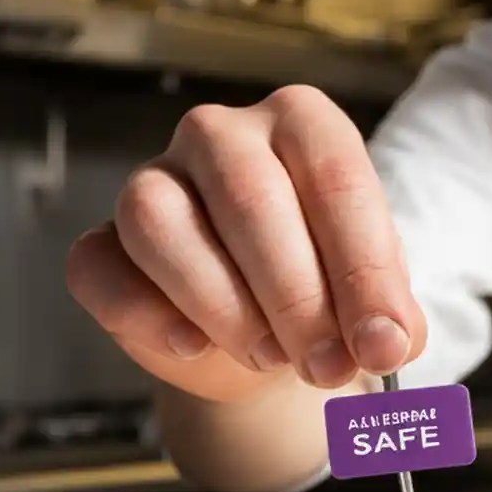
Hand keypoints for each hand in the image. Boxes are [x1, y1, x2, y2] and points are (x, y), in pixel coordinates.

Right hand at [66, 86, 426, 401]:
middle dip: (298, 298)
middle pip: (251, 197)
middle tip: (328, 366)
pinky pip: (104, 270)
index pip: (336, 180)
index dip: (363, 271)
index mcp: (303, 124)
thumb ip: (389, 318)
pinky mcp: (102, 243)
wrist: (265, 338)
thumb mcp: (372, 300)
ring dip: (225, 306)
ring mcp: (152, 181)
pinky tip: (194, 348)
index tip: (383, 344)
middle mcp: (222, 135)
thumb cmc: (325, 291)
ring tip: (271, 357)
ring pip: (162, 223)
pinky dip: (150, 317)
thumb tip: (387, 343)